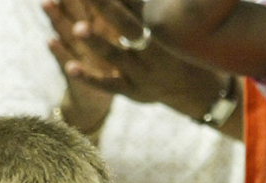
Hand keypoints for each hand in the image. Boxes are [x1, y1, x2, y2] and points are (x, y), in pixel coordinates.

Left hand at [44, 0, 233, 122]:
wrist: (195, 91)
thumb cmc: (176, 49)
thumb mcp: (166, 28)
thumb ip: (140, 8)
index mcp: (163, 29)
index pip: (138, 5)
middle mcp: (154, 51)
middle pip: (128, 27)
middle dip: (107, 8)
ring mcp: (142, 73)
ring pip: (117, 56)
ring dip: (97, 42)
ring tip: (77, 28)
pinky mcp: (132, 92)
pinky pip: (109, 85)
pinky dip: (89, 77)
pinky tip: (70, 66)